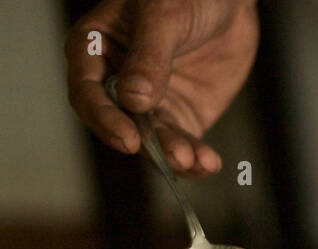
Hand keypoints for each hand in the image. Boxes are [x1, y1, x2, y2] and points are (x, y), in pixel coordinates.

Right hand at [65, 0, 259, 176]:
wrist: (229, 0)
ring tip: (194, 160)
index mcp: (95, 49)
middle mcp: (117, 81)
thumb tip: (133, 98)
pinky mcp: (181, 117)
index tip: (128, 139)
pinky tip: (209, 163)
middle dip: (147, 145)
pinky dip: (196, 159)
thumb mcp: (164, 14)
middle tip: (174, 156)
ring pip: (153, 140)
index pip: (87, 91)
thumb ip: (149, 56)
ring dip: (173, 155)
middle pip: (120, 124)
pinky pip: (184, 144)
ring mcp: (150, 103)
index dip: (104, 119)